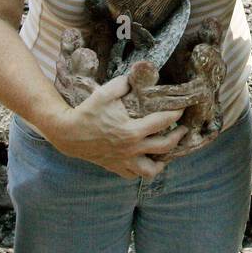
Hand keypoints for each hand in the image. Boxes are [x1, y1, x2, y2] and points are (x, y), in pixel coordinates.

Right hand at [51, 75, 187, 179]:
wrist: (68, 134)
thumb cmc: (87, 112)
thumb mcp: (105, 92)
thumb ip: (124, 83)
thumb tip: (137, 77)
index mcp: (132, 130)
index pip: (163, 122)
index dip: (176, 114)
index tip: (182, 108)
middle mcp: (132, 148)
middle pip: (165, 146)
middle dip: (178, 137)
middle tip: (183, 129)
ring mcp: (124, 160)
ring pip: (151, 169)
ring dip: (163, 161)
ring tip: (167, 152)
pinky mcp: (115, 166)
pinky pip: (134, 175)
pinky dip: (142, 170)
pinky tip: (146, 160)